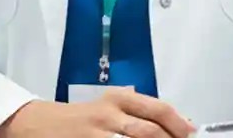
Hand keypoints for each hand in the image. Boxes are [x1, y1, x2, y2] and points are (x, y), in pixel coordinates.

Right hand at [0, 90, 194, 137]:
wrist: (40, 124)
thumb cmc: (85, 119)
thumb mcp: (113, 108)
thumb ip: (142, 115)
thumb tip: (181, 125)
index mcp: (120, 99)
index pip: (158, 109)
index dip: (178, 124)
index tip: (192, 135)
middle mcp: (108, 114)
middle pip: (147, 131)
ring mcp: (94, 134)